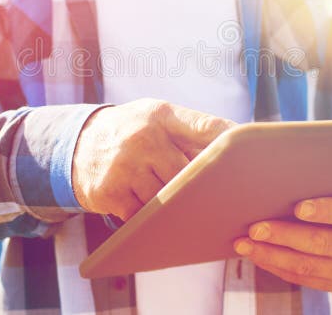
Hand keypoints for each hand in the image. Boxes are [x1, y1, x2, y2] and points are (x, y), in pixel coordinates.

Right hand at [72, 98, 233, 219]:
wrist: (77, 144)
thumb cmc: (132, 131)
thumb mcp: (155, 117)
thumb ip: (189, 130)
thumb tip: (235, 151)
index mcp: (160, 115)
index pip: (207, 127)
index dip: (232, 143)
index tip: (254, 155)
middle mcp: (143, 137)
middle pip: (190, 174)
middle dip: (203, 187)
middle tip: (220, 199)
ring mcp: (124, 166)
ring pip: (167, 199)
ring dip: (175, 205)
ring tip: (181, 205)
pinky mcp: (109, 193)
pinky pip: (143, 215)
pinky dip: (151, 218)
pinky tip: (153, 213)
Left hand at [233, 188, 331, 291]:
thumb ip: (318, 178)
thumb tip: (276, 169)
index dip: (323, 210)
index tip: (298, 207)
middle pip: (319, 242)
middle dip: (283, 235)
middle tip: (255, 228)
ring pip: (305, 264)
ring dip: (270, 254)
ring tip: (243, 244)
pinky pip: (298, 277)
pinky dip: (273, 265)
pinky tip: (254, 254)